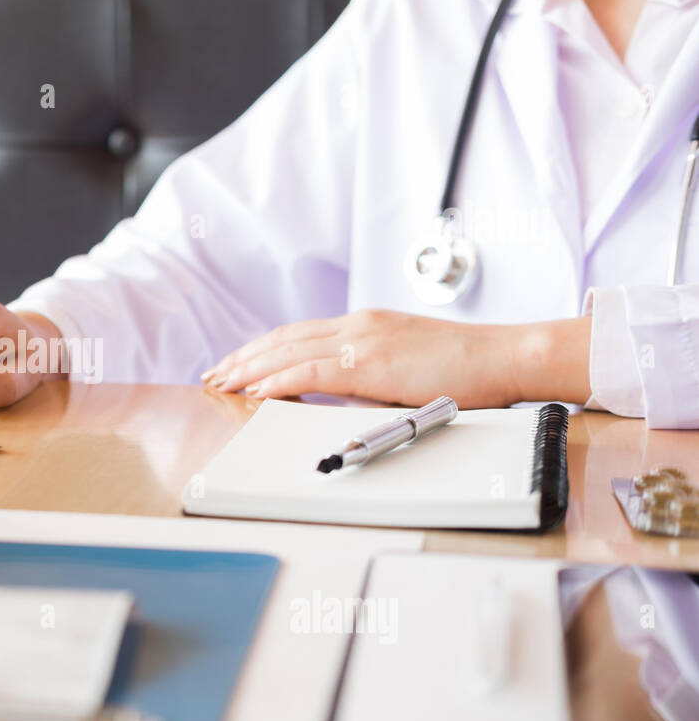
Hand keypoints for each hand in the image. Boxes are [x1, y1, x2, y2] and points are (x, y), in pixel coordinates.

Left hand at [200, 310, 591, 408]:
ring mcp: (364, 340)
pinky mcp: (372, 362)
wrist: (507, 358)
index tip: (236, 363)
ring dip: (250, 368)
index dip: (261, 349)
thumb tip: (334, 396)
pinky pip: (312, 372)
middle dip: (243, 357)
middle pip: (284, 339)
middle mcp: (358, 325)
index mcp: (365, 325)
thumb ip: (368, 375)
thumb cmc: (467, 369)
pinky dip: (279, 380)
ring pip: (289, 352)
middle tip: (213, 373)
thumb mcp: (405, 366)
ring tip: (222, 382)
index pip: (298, 334)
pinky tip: (256, 390)